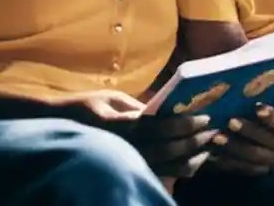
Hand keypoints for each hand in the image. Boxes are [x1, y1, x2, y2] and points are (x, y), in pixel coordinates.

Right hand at [46, 92, 215, 178]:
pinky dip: (179, 170)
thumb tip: (171, 108)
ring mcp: (125, 161)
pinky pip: (158, 174)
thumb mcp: (113, 98)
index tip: (203, 117)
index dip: (182, 124)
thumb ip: (140, 106)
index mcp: (119, 124)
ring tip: (208, 148)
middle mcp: (122, 146)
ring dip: (190, 159)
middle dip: (193, 141)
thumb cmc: (87, 106)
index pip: (157, 126)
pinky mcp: (128, 170)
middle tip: (213, 132)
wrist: (59, 128)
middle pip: (165, 149)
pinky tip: (193, 162)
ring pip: (164, 166)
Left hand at [207, 104, 273, 175]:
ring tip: (216, 138)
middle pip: (266, 140)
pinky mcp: (254, 171)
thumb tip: (238, 90)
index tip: (257, 106)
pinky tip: (213, 153)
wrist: (252, 142)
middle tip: (231, 122)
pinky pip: (241, 168)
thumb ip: (248, 105)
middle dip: (248, 130)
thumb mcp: (253, 111)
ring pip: (253, 156)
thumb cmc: (250, 119)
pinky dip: (227, 160)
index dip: (270, 116)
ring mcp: (268, 162)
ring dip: (234, 146)